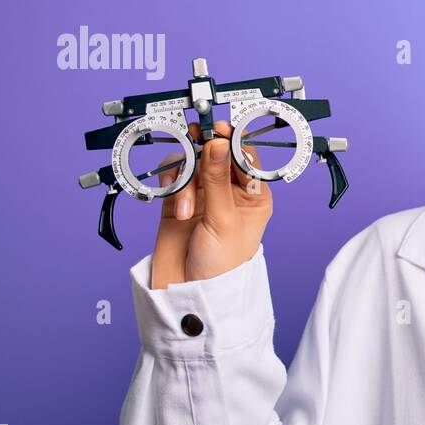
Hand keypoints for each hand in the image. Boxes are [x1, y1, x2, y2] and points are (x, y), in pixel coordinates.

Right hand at [150, 120, 273, 288]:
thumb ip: (218, 179)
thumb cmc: (221, 265)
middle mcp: (229, 192)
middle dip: (203, 155)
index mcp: (253, 196)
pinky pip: (173, 175)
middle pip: (215, 154)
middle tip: (194, 150)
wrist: (189, 293)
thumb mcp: (223, 219)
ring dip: (185, 180)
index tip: (217, 131)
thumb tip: (217, 142)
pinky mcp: (177, 200)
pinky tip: (174, 202)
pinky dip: (171, 182)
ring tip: (185, 209)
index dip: (232, 141)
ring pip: (192, 164)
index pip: (245, 157)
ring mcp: (202, 195)